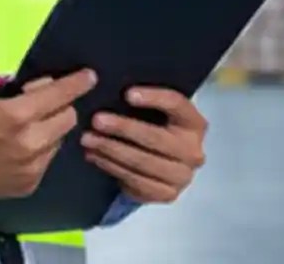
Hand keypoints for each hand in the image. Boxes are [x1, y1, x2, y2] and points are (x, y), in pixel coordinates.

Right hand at [0, 69, 97, 199]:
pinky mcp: (31, 183)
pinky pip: (47, 160)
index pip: (60, 94)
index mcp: (17, 115)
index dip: (78, 83)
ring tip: (26, 131)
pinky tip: (18, 150)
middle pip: (68, 117)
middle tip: (42, 106)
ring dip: (49, 131)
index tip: (89, 77)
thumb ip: (8, 86)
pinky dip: (39, 152)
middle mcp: (31, 141)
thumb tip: (37, 85)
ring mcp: (33, 166)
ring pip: (59, 140)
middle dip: (60, 107)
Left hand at [80, 87, 207, 203]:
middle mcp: (194, 151)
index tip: (127, 94)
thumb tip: (111, 87)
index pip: (177, 106)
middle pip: (156, 138)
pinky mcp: (167, 195)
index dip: (154, 98)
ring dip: (111, 150)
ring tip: (88, 140)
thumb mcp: (160, 114)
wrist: (168, 164)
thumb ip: (145, 103)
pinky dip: (111, 168)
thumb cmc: (159, 129)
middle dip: (123, 128)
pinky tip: (95, 157)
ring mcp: (182, 177)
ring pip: (142, 162)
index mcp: (195, 124)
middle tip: (96, 120)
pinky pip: (135, 182)